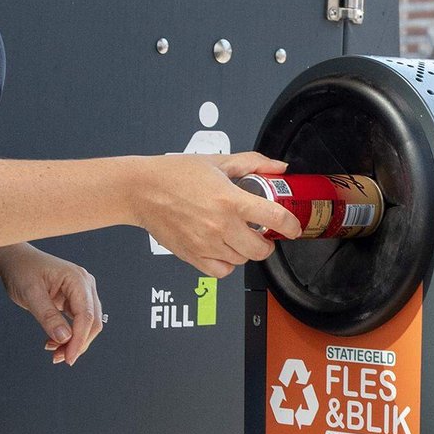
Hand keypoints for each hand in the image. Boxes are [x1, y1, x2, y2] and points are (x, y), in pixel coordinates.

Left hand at [0, 245, 104, 365]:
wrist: (15, 260)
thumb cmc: (21, 270)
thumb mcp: (30, 293)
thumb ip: (47, 316)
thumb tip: (65, 338)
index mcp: (77, 279)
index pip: (86, 315)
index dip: (79, 340)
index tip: (68, 358)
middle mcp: (85, 285)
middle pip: (92, 322)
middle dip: (78, 343)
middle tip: (59, 358)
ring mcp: (82, 292)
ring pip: (87, 324)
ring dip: (74, 341)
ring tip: (54, 352)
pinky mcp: (74, 300)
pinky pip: (78, 322)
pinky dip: (69, 335)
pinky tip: (54, 342)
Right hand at [132, 151, 302, 279]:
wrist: (140, 190)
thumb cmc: (174, 174)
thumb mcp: (218, 161)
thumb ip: (252, 163)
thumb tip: (278, 168)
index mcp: (230, 200)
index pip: (274, 217)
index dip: (290, 225)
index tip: (293, 227)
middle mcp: (220, 225)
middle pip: (260, 249)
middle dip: (267, 242)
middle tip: (262, 233)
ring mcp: (206, 244)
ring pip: (241, 261)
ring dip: (245, 251)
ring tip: (238, 237)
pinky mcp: (192, 256)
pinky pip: (220, 271)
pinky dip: (226, 264)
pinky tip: (223, 249)